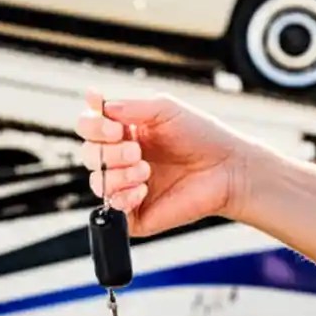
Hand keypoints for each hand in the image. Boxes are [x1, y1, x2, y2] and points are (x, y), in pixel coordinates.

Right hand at [75, 88, 260, 235]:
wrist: (228, 169)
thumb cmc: (201, 135)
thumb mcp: (164, 109)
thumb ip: (128, 105)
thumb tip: (95, 101)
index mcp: (124, 132)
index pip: (88, 127)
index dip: (92, 125)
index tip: (115, 127)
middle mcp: (120, 159)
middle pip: (87, 154)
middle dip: (107, 151)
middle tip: (137, 151)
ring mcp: (126, 186)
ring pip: (96, 181)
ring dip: (117, 173)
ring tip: (146, 169)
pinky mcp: (135, 214)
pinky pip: (110, 208)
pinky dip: (122, 196)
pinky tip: (144, 189)